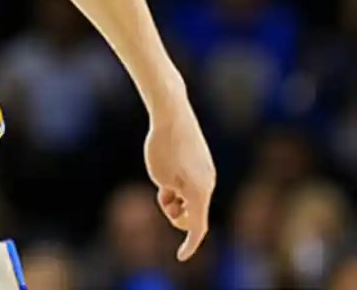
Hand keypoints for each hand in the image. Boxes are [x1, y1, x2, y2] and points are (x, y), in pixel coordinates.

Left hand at [144, 99, 215, 260]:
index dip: (189, 244)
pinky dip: (178, 185)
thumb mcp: (161, 177)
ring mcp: (208, 173)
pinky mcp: (203, 163)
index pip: (198, 227)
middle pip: (193, 214)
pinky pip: (191, 184)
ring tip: (162, 178)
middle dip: (175, 213)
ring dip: (174, 197)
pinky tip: (168, 166)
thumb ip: (173, 197)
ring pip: (190, 198)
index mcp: (200, 192)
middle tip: (162, 195)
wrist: (173, 114)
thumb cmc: (163, 146)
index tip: (180, 256)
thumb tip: (183, 202)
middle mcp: (210, 184)